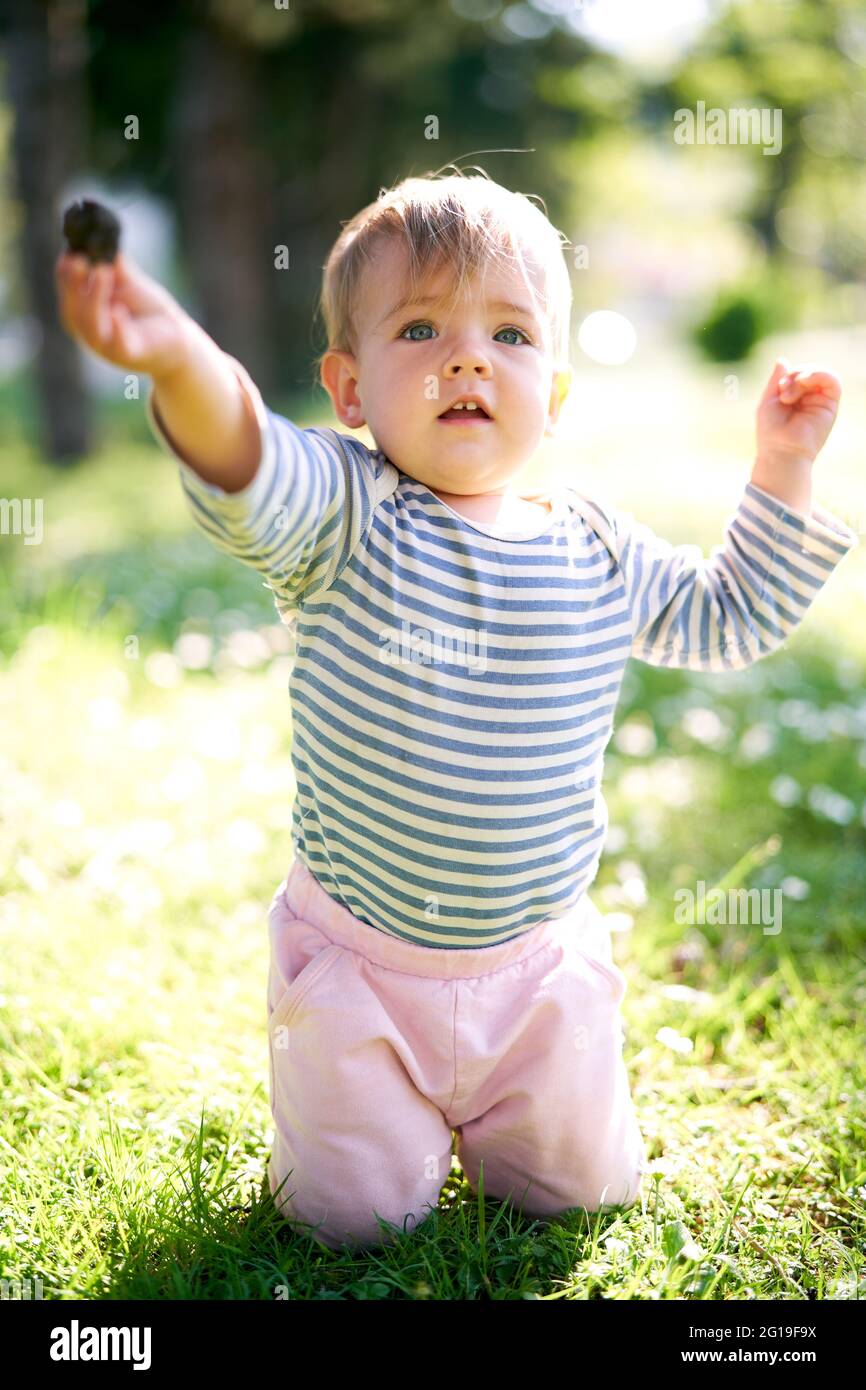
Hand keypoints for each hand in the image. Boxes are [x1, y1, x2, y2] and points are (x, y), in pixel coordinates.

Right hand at [54, 250, 192, 378]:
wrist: (177, 340)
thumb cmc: (148, 312)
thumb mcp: (128, 284)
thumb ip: (114, 265)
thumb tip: (102, 237)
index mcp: (83, 313)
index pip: (66, 291)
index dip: (66, 271)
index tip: (72, 251)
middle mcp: (89, 332)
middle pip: (73, 308)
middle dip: (75, 283)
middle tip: (82, 259)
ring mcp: (108, 347)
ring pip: (91, 325)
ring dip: (94, 297)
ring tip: (104, 271)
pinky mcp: (131, 355)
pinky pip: (119, 344)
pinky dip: (117, 328)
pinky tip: (117, 310)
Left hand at [756, 356, 840, 468]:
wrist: (781, 450)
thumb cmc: (771, 430)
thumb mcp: (769, 400)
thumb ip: (777, 380)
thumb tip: (783, 359)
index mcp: (795, 396)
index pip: (797, 373)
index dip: (788, 375)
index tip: (779, 390)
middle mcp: (809, 398)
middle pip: (809, 371)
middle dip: (795, 375)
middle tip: (784, 394)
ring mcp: (820, 401)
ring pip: (821, 373)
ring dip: (805, 374)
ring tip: (793, 391)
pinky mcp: (831, 405)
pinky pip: (833, 380)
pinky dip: (820, 374)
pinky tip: (806, 379)